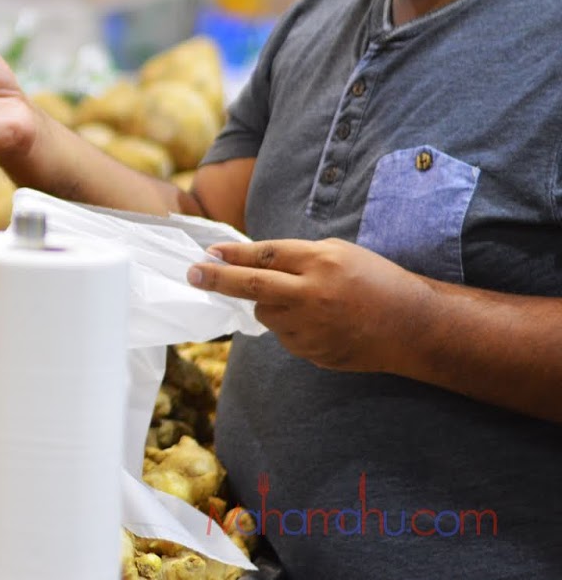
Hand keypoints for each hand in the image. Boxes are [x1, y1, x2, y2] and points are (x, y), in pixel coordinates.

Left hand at [187, 238, 434, 372]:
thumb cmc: (377, 280)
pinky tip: (320, 322)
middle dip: (218, 279)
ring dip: (270, 305)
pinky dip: (291, 326)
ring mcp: (312, 327)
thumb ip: (297, 256)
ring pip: (266, 314)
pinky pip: (286, 335)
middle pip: (252, 286)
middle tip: (193, 273)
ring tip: (305, 300)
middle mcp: (312, 294)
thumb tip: (251, 261)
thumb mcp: (340, 253)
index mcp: (321, 262)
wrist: (412, 327)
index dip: (233, 255)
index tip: (209, 253)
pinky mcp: (313, 352)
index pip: (264, 255)